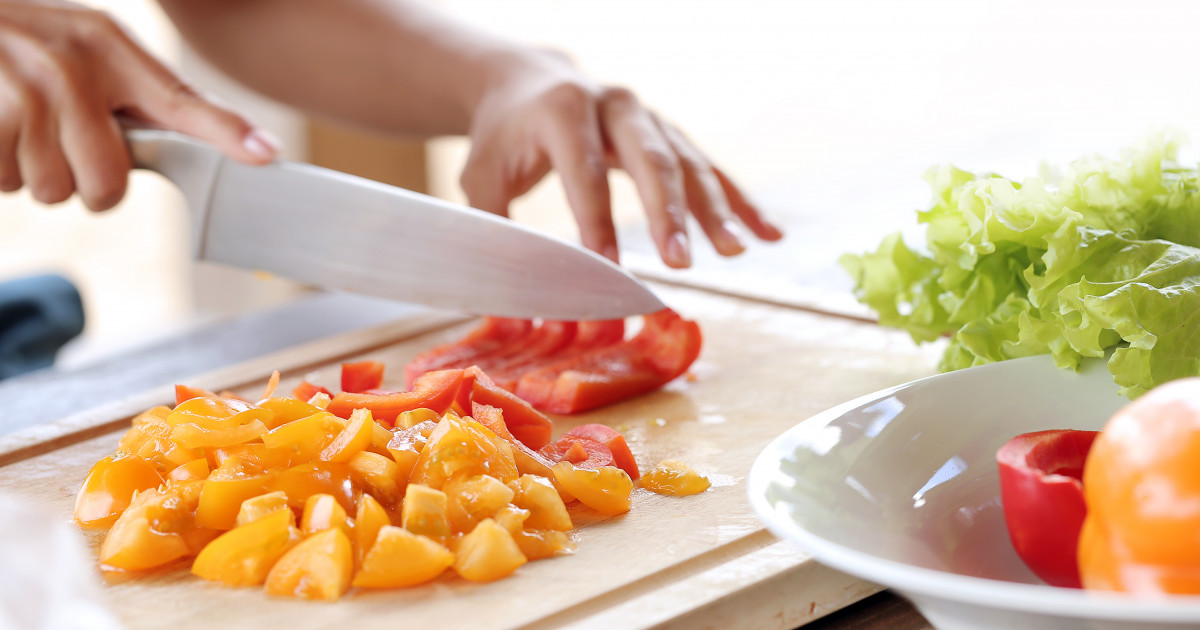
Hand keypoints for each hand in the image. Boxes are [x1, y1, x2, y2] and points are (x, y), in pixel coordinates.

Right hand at [0, 0, 276, 210]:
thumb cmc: (17, 44)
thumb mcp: (81, 51)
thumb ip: (135, 99)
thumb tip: (221, 146)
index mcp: (108, 48)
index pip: (181, 101)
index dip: (226, 133)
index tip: (265, 155)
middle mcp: (71, 65)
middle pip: (108, 185)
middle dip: (83, 183)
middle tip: (58, 144)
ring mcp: (22, 87)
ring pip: (51, 190)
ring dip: (29, 175)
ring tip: (13, 127)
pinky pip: (4, 183)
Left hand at [459, 50, 782, 267]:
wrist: (531, 80)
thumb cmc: (504, 135)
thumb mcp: (482, 174)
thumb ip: (496, 230)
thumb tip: (508, 301)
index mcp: (564, 111)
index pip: (584, 171)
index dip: (596, 221)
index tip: (608, 268)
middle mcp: (614, 105)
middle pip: (650, 161)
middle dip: (668, 214)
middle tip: (680, 262)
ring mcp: (649, 116)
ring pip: (689, 163)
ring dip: (715, 210)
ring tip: (735, 251)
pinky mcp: (670, 132)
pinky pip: (710, 168)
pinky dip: (740, 202)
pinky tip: (769, 233)